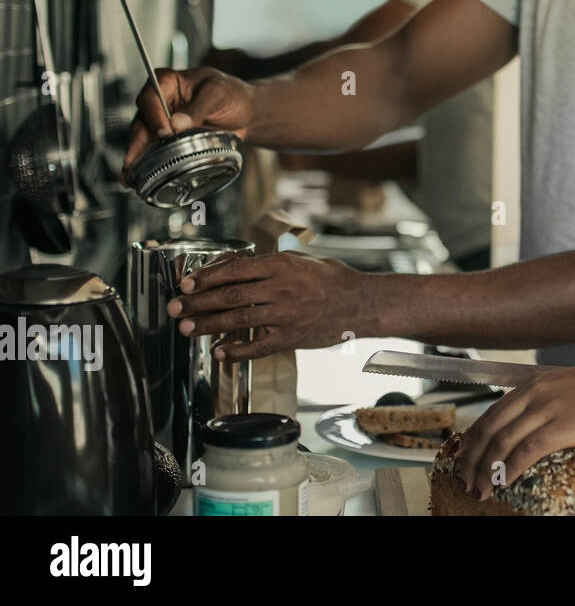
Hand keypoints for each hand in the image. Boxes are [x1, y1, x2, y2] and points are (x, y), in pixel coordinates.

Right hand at [123, 66, 253, 171]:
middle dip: (137, 141)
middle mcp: (160, 101)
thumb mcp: (218, 94)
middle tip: (136, 160)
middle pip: (142, 119)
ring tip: (130, 174)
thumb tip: (178, 123)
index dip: (155, 115)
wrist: (245, 113)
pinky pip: (153, 150)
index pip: (152, 96)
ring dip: (135, 157)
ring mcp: (162, 121)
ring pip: (143, 138)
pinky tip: (137, 176)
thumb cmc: (232, 94)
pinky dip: (145, 163)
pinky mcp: (168, 139)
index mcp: (168, 82)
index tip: (165, 132)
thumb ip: (198, 107)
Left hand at [165, 251, 369, 360]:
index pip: (235, 270)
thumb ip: (269, 263)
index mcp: (282, 265)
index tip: (187, 284)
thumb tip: (233, 267)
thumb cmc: (333, 279)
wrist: (362, 303)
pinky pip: (258, 346)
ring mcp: (287, 315)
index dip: (206, 278)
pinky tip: (220, 352)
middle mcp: (282, 289)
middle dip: (197, 303)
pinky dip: (237, 350)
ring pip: (238, 320)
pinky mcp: (292, 338)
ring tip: (188, 328)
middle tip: (175, 308)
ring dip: (208, 325)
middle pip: (230, 296)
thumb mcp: (302, 259)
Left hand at [453, 358, 574, 499]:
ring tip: (478, 488)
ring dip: (484, 469)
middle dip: (471, 456)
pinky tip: (500, 483)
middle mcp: (534, 392)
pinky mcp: (560, 425)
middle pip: (489, 427)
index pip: (492, 411)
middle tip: (463, 477)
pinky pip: (524, 451)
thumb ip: (568, 416)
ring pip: (501, 441)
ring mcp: (546, 408)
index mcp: (535, 384)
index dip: (473, 436)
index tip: (463, 455)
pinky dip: (507, 470)